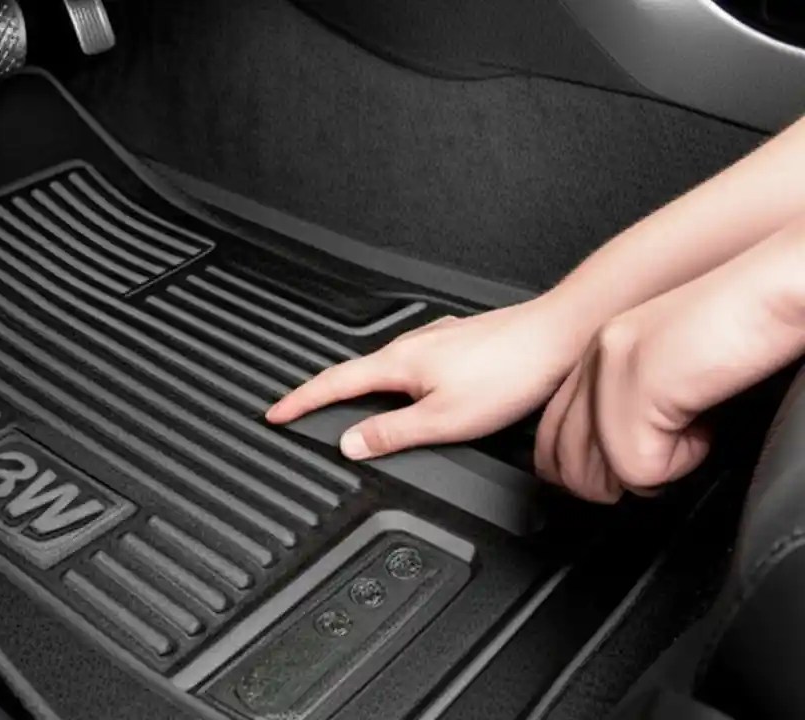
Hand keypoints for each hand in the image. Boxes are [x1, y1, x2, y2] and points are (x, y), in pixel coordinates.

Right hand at [266, 298, 590, 459]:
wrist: (559, 335)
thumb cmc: (510, 373)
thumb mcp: (445, 419)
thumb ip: (392, 433)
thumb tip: (351, 443)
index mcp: (398, 364)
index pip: (333, 384)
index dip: (299, 402)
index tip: (274, 413)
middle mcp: (411, 345)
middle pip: (353, 372)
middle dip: (322, 393)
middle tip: (299, 410)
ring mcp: (435, 340)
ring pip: (383, 366)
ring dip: (359, 386)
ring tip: (344, 404)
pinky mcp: (458, 341)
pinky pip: (410, 362)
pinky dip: (393, 380)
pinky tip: (408, 388)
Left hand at [535, 222, 804, 501]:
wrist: (794, 292)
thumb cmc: (758, 339)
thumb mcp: (686, 384)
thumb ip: (647, 413)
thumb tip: (624, 475)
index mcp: (604, 350)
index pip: (553, 437)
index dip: (591, 472)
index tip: (647, 462)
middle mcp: (597, 352)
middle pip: (564, 463)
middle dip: (624, 476)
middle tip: (681, 445)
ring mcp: (612, 363)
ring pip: (597, 472)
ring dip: (659, 466)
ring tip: (700, 426)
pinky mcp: (638, 381)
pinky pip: (638, 470)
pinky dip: (684, 460)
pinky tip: (710, 421)